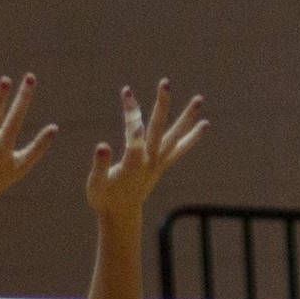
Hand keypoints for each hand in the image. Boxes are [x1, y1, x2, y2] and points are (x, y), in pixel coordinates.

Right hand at [85, 79, 206, 226]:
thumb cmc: (104, 198)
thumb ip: (100, 165)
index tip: (127, 92)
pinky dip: (191, 137)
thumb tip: (102, 146)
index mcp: (133, 163)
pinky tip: (203, 124)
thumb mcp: (96, 183)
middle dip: (161, 104)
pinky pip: (180, 149)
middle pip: (159, 127)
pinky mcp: (161, 166)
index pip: (135, 132)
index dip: (131, 112)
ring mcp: (158, 163)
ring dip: (187, 117)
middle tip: (165, 83)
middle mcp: (150, 160)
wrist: (120, 215)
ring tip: (199, 98)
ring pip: (175, 136)